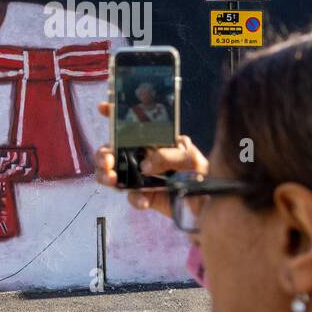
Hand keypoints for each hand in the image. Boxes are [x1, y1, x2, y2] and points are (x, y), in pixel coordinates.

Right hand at [93, 101, 209, 216]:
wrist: (208, 204)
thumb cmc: (202, 174)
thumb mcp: (192, 158)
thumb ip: (171, 156)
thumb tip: (146, 165)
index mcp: (153, 141)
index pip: (132, 124)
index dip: (114, 114)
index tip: (103, 107)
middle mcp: (142, 156)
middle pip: (113, 150)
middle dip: (103, 153)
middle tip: (107, 160)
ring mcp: (140, 177)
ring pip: (113, 173)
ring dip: (105, 174)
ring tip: (111, 178)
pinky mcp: (144, 196)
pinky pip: (131, 196)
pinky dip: (135, 199)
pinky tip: (144, 200)